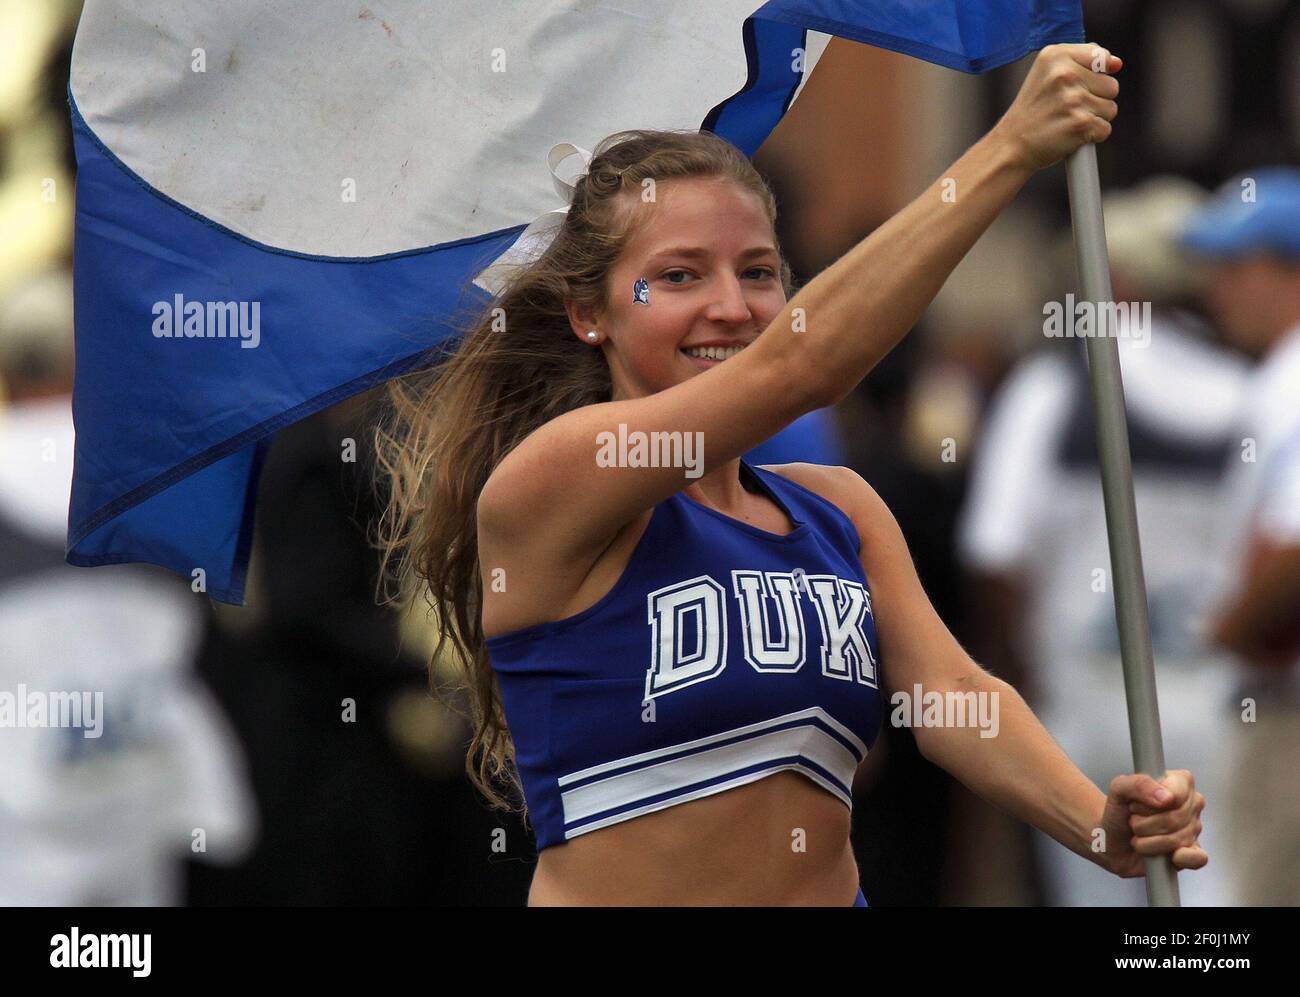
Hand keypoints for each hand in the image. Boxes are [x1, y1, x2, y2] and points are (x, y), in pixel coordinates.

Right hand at [992, 43, 1121, 172]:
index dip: (1095, 76)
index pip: (1101, 57)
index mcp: (1055, 56)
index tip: (1074, 88)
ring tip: (1068, 121)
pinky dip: (1091, 136)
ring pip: (1110, 108)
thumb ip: (1082, 61)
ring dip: (1093, 118)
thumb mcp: (1046, 74)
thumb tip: (1117, 64)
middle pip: (1111, 85)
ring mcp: (1073, 99)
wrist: (1011, 146)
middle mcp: (1064, 74)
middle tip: (1067, 108)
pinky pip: (1105, 129)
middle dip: (1095, 99)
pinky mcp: (1081, 123)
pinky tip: (1070, 134)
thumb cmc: (1033, 111)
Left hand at [1098, 770, 1207, 878]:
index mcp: (1180, 781)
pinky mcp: (1193, 852)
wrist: (1112, 839)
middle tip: (1134, 822)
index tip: (1134, 805)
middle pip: (1174, 819)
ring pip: (1177, 839)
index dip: (1147, 805)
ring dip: (1148, 842)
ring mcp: (1194, 829)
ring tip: (1140, 836)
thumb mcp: (1119, 789)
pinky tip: (1168, 856)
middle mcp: (1192, 803)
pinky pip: (1199, 858)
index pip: (1174, 795)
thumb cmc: (1119, 812)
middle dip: (1144, 825)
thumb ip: (1138, 784)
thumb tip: (1167, 798)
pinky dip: (1181, 858)